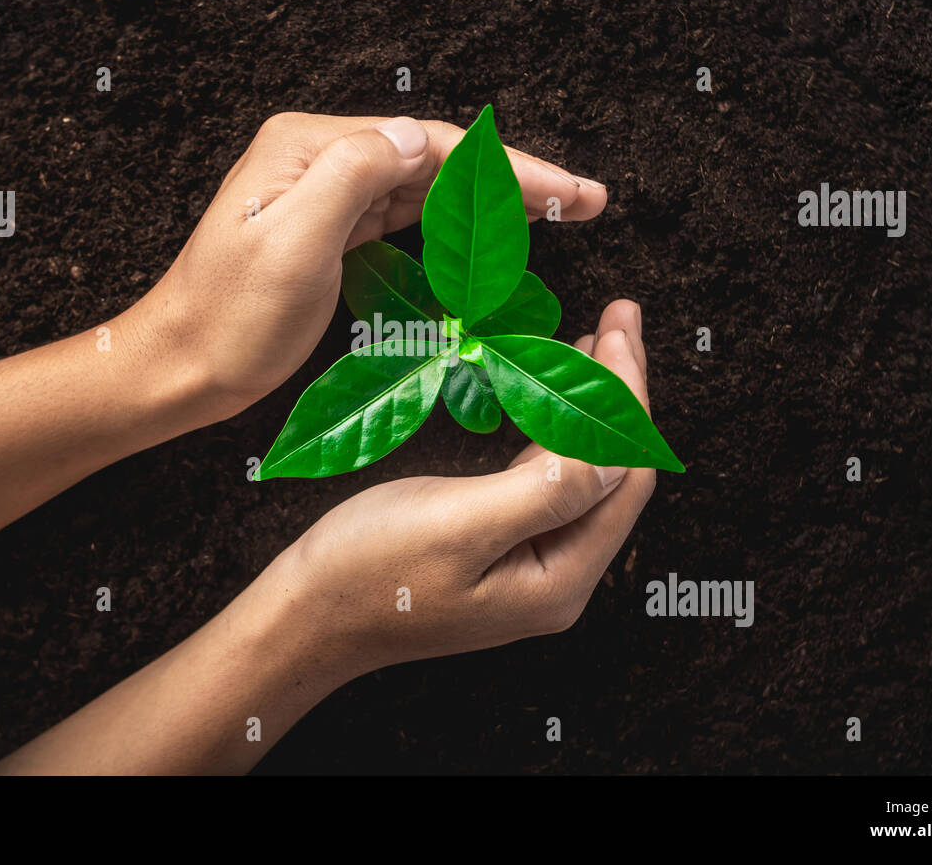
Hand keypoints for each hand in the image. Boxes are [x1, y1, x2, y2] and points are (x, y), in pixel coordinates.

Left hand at [120, 111, 607, 426]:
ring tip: (556, 216)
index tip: (570, 193)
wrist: (179, 368)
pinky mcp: (329, 231)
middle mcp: (319, 158)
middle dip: (515, 181)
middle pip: (437, 160)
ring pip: (428, 188)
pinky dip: (453, 228)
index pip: (431, 144)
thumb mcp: (289, 244)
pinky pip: (406, 218)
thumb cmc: (227, 320)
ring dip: (491, 203)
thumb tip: (415, 135)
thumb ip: (353, 175)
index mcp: (310, 147)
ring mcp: (323, 193)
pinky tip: (484, 240)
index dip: (509, 167)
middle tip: (585, 202)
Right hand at [250, 300, 655, 684]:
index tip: (616, 329)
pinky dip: (554, 428)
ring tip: (596, 338)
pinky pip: (546, 480)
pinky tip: (550, 393)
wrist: (305, 614)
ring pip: (583, 471)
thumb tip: (619, 450)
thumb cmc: (369, 569)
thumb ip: (548, 491)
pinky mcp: (500, 547)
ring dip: (590, 404)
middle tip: (618, 316)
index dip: (626, 399)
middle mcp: (559, 575)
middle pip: (614, 472)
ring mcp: (531, 563)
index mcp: (560, 578)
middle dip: (618, 392)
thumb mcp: (461, 525)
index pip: (623, 475)